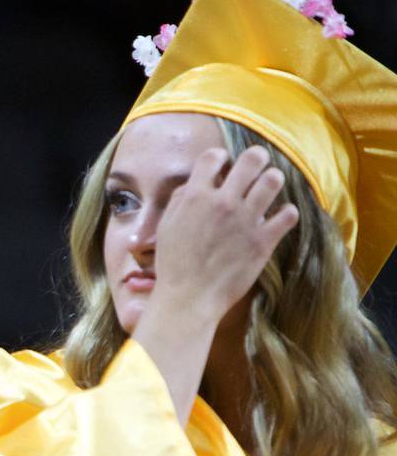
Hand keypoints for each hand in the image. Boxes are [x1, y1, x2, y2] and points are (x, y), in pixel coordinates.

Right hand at [132, 144, 298, 421]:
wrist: (188, 298)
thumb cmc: (173, 264)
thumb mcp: (166, 227)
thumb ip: (180, 200)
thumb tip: (194, 184)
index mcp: (195, 197)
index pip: (214, 157)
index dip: (220, 157)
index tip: (223, 164)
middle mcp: (223, 202)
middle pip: (252, 160)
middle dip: (255, 159)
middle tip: (255, 166)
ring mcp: (246, 220)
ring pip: (274, 181)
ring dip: (272, 181)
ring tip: (268, 189)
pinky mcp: (263, 240)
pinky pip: (288, 214)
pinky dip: (285, 214)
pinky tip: (277, 218)